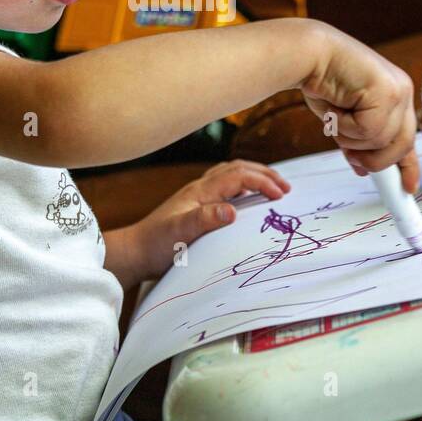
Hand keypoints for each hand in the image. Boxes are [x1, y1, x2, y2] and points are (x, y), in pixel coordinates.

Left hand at [129, 160, 290, 281]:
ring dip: (254, 176)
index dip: (262, 181)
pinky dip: (242, 186)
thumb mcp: (180, 234)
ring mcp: (197, 196)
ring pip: (231, 175)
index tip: (281, 195)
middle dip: (264, 173)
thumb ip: (204, 220)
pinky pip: (225, 187)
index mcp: (200, 191)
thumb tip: (232, 211)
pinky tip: (246, 199)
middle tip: (286, 186)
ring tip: (272, 187)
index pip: (238, 176)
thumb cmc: (156, 245)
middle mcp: (200, 189)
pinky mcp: (196, 207)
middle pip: (237, 168)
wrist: (135, 252)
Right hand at [301, 24, 420, 192]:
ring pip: (381, 143)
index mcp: (396, 96)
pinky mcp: (388, 92)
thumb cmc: (321, 79)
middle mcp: (402, 92)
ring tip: (336, 114)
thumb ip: (359, 141)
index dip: (408, 166)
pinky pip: (368, 132)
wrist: (308, 53)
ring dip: (350, 138)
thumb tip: (364, 169)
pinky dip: (345, 127)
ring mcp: (398, 91)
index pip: (408, 138)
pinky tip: (337, 106)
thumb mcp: (345, 119)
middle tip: (350, 158)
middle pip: (401, 147)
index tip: (408, 188)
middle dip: (372, 160)